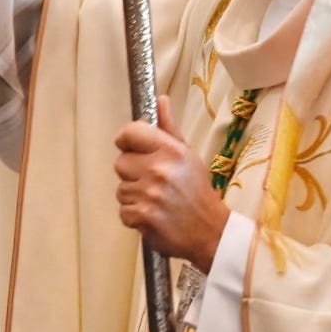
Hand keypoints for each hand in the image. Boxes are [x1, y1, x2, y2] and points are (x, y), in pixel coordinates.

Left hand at [113, 97, 229, 272]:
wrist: (210, 231)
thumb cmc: (196, 190)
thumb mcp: (187, 154)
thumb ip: (169, 128)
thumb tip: (160, 100)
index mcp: (170, 150)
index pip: (130, 132)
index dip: (127, 141)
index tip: (133, 149)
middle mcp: (159, 169)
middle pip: (120, 163)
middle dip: (132, 172)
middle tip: (153, 181)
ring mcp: (149, 194)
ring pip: (121, 189)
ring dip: (134, 196)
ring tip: (156, 200)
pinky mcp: (142, 216)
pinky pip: (123, 211)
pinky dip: (135, 216)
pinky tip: (153, 214)